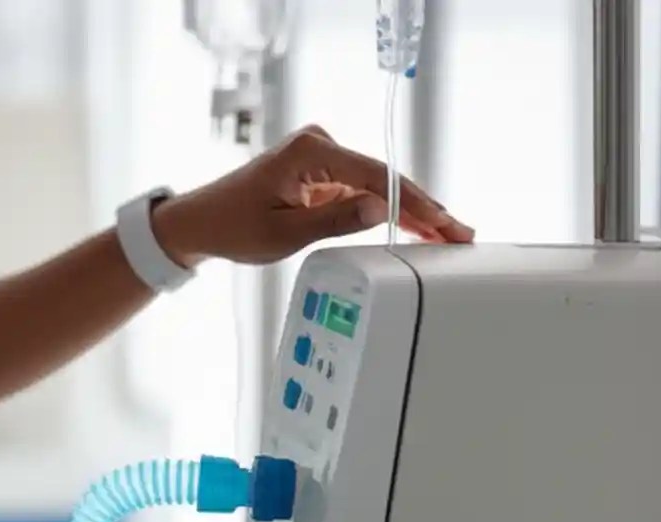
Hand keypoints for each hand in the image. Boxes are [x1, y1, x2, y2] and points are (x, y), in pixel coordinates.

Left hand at [154, 124, 474, 266]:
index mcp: (309, 153)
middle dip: (422, 208)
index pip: (376, 176)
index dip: (414, 203)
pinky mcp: (319, 172)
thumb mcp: (283, 234)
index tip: (443, 223)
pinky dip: (384, 210)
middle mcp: (318, 145)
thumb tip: (379, 208)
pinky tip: (415, 228)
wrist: (200, 223)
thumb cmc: (232, 228)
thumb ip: (334, 220)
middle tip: (460, 233)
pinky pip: (360, 191)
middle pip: (382, 178)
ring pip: (375, 186)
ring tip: (447, 236)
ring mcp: (320, 157)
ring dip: (408, 211)